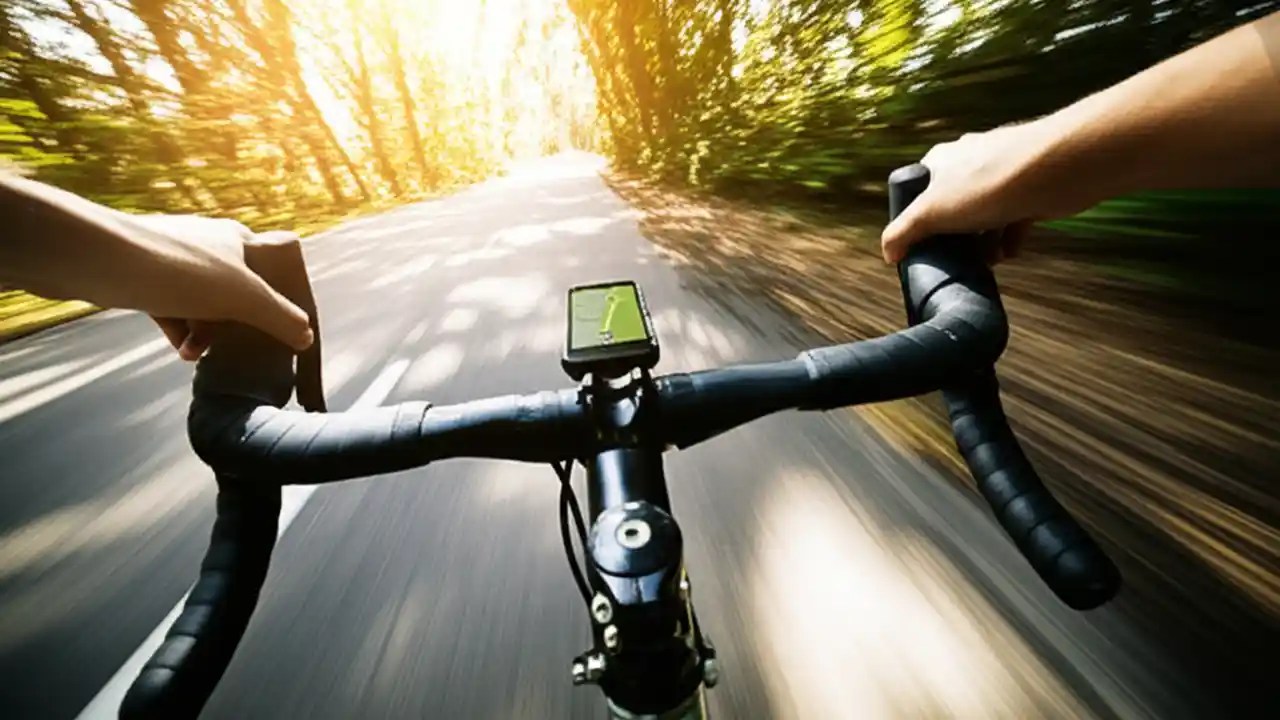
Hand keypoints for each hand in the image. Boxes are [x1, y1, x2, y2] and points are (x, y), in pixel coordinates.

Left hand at [112, 215, 313, 360]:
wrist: (101, 260)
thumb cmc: (181, 272)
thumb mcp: (245, 298)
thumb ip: (280, 318)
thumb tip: (306, 336)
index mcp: (239, 239)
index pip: (276, 263)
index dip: (283, 296)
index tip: (284, 323)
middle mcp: (211, 245)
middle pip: (240, 290)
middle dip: (240, 324)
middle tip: (239, 348)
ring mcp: (176, 261)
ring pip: (206, 303)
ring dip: (208, 333)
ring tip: (199, 354)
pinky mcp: (146, 277)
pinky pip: (175, 308)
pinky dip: (181, 330)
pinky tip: (182, 349)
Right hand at [879, 119, 1095, 263]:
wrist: (1054, 170)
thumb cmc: (988, 183)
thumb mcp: (930, 212)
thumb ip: (903, 233)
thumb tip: (889, 253)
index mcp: (942, 161)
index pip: (920, 190)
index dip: (919, 219)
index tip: (923, 243)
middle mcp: (971, 161)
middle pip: (954, 206)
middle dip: (955, 237)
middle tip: (957, 258)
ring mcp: (1003, 173)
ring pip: (985, 215)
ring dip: (983, 243)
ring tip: (988, 261)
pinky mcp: (1030, 187)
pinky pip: (1014, 218)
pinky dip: (1009, 238)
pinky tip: (1008, 253)